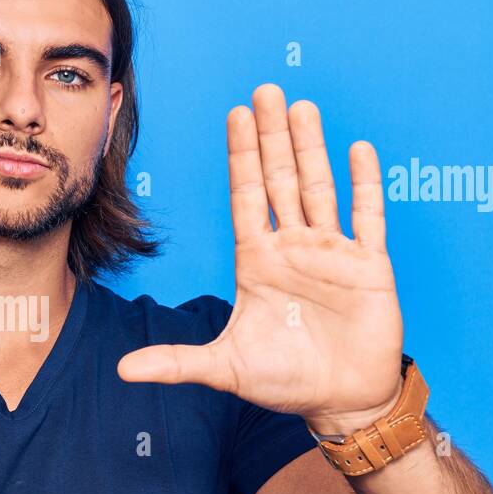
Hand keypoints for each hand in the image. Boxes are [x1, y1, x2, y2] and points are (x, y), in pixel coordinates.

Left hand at [117, 84, 403, 436]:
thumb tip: (123, 372)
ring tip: (301, 106)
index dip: (241, 156)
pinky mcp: (369, 266)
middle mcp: (292, 248)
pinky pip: (367, 217)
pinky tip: (358, 149)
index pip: (246, 197)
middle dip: (271, 137)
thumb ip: (176, 363)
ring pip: (320, 187)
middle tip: (265, 90)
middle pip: (280, 180)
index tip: (235, 115)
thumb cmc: (284, 383)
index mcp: (257, 262)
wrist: (341, 403)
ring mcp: (331, 253)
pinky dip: (365, 184)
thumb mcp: (225, 370)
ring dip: (312, 147)